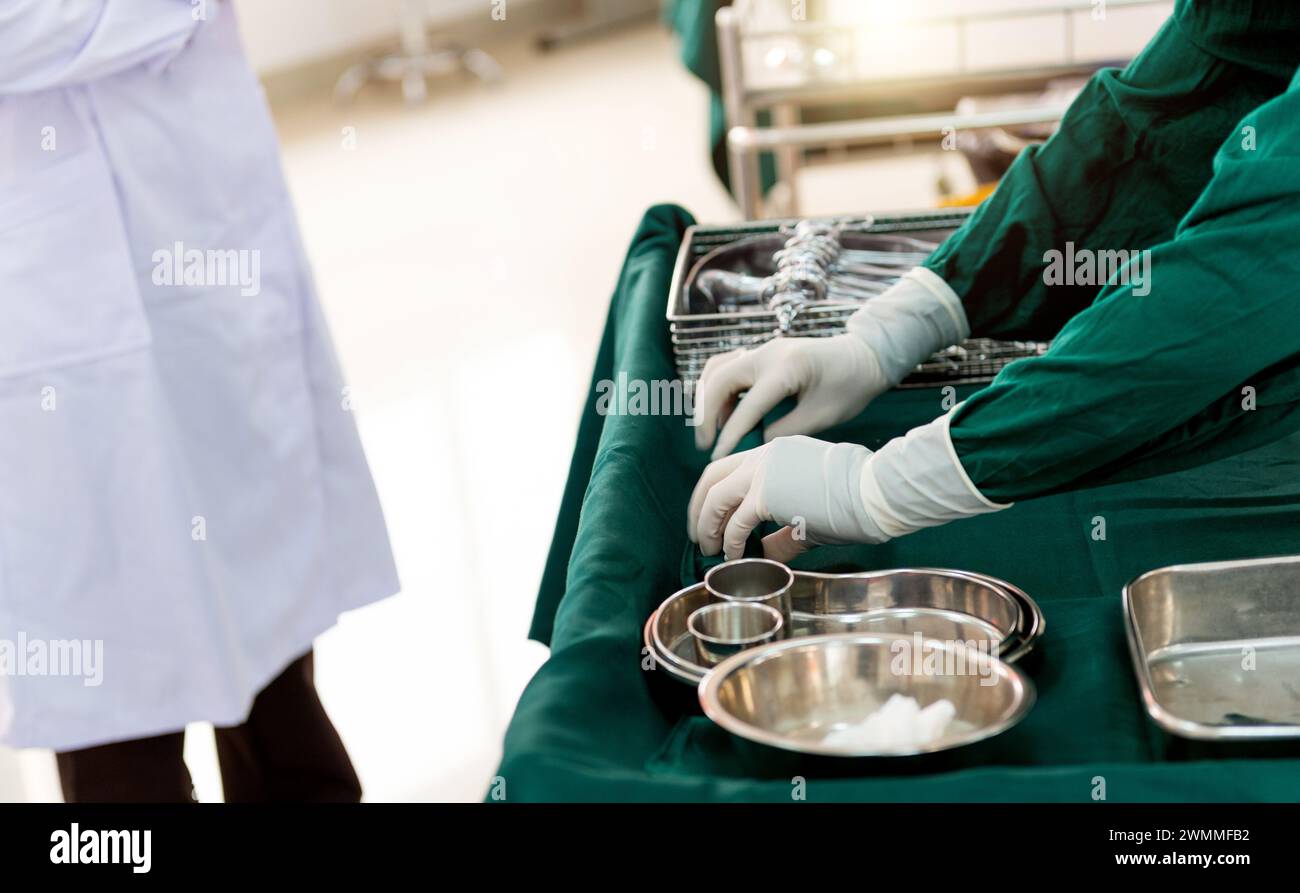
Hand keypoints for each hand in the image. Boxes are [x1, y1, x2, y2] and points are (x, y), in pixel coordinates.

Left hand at [686, 436, 890, 561]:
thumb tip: (764, 553)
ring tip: (709, 549)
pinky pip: (737, 522)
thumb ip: (782, 530)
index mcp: (776, 452)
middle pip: (712, 477)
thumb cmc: (856, 500)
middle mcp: (764, 455)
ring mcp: (764, 471)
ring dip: (707, 526)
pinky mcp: (767, 494)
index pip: (731, 468)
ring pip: (716, 497)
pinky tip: (733, 556)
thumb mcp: (810, 511)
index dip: (715, 494)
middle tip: (698, 535)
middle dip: (699, 509)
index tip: (712, 518)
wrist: (876, 492)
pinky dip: (730, 542)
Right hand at [691, 268, 970, 460]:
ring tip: (713, 429)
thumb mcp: (820, 418)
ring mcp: (763, 349)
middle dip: (707, 415)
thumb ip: (784, 432)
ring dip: (709, 400)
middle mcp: (768, 353)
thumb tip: (753, 444)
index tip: (718, 458)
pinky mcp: (762, 353)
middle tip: (706, 445)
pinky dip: (719, 389)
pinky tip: (727, 413)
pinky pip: (726, 366)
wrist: (864, 357)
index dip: (730, 434)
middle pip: (719, 380)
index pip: (748, 405)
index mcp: (787, 368)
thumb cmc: (849, 388)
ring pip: (716, 369)